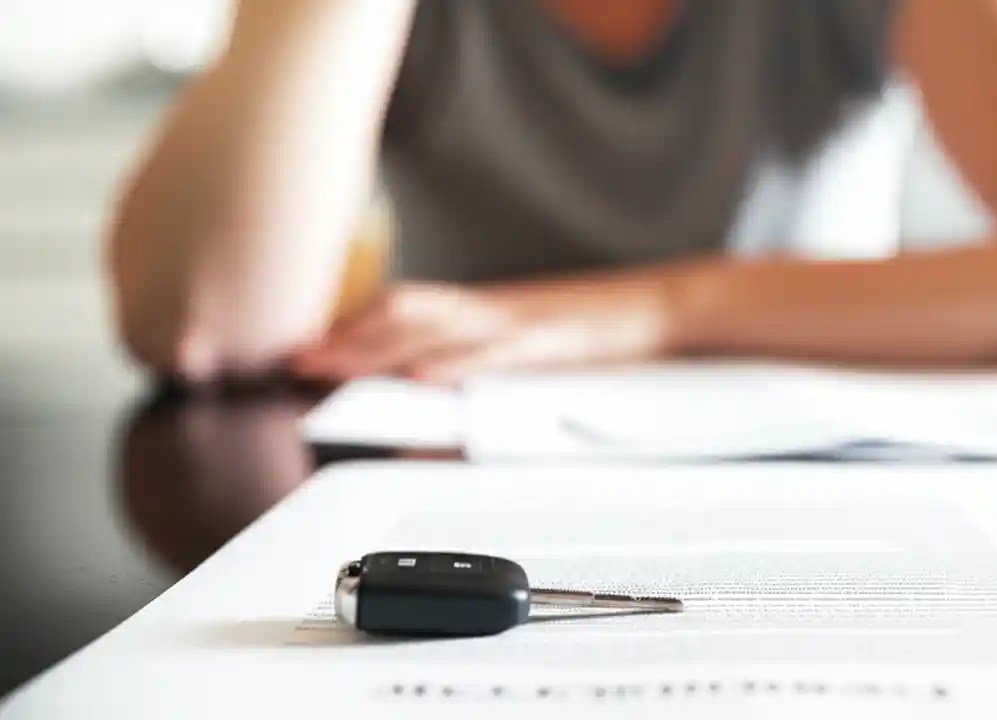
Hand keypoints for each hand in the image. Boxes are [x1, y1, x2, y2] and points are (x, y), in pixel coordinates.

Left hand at [290, 273, 682, 383]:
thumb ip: (482, 368)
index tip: (307, 349)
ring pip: (436, 324)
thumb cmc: (598, 332)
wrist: (662, 307)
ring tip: (334, 364)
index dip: (352, 328)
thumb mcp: (532, 351)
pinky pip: (494, 350)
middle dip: (346, 338)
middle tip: (297, 360)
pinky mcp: (549, 339)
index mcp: (483, 311)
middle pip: (404, 312)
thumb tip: (435, 397)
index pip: (404, 310)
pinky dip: (455, 362)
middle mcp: (490, 308)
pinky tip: (422, 375)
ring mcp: (517, 320)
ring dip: (378, 345)